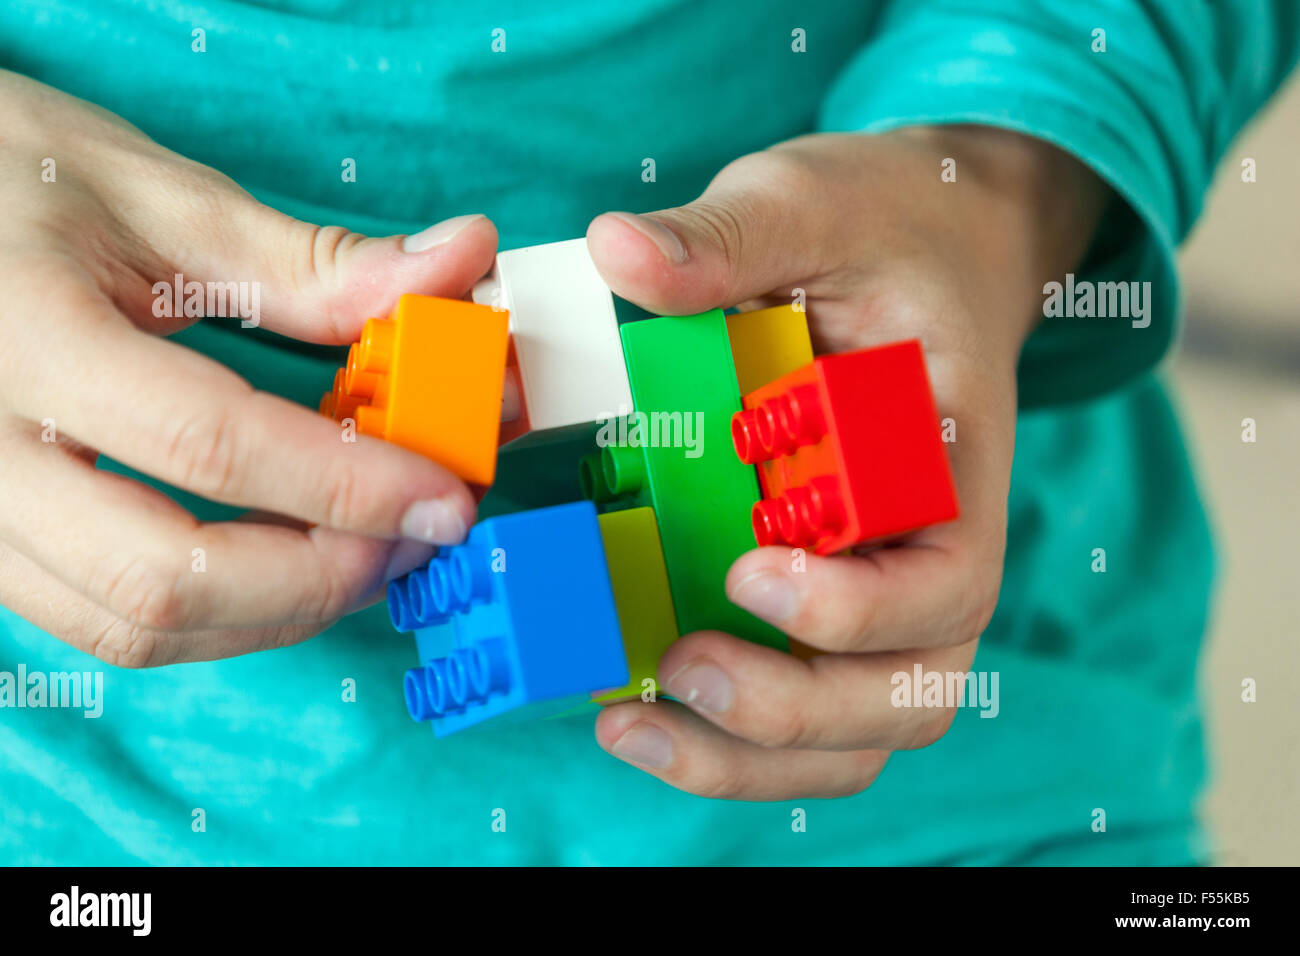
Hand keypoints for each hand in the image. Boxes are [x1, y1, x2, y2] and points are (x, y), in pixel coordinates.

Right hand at [0, 70, 496, 665]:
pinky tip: (287, 562)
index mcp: (28, 338)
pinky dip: (218, 616)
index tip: (445, 494)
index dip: (349, 484)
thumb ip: (311, 264)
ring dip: (276, 611)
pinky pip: (105, 623)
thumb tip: (455, 268)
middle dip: (319, 577)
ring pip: (134, 626)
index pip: (210, 445)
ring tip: (369, 550)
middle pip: (164, 580)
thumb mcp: (161, 198)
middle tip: (414, 535)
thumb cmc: (15, 179)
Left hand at [587, 127, 1107, 798]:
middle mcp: (936, 548)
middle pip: (909, 695)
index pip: (946, 583)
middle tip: (678, 671)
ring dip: (752, 756)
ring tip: (631, 725)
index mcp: (954, 462)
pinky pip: (807, 705)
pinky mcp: (829, 597)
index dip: (854, 613)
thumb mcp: (812, 204)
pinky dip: (732, 736)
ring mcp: (886, 587)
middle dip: (793, 713)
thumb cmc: (885, 225)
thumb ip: (729, 237)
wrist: (931, 244)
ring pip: (858, 731)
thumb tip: (616, 251)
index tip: (747, 571)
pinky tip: (636, 705)